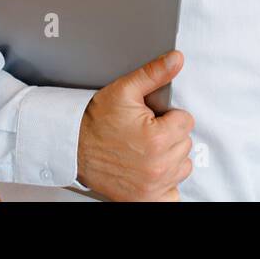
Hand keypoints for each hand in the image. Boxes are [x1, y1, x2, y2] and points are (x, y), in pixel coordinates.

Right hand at [75, 50, 194, 200]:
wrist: (73, 147)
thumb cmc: (95, 121)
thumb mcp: (124, 90)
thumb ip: (154, 73)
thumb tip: (177, 59)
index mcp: (157, 138)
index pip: (186, 121)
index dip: (169, 116)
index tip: (153, 118)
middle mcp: (158, 166)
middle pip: (185, 143)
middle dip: (169, 135)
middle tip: (146, 132)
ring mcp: (152, 186)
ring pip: (182, 166)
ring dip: (170, 157)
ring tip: (147, 149)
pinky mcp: (145, 199)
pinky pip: (173, 194)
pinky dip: (166, 185)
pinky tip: (152, 172)